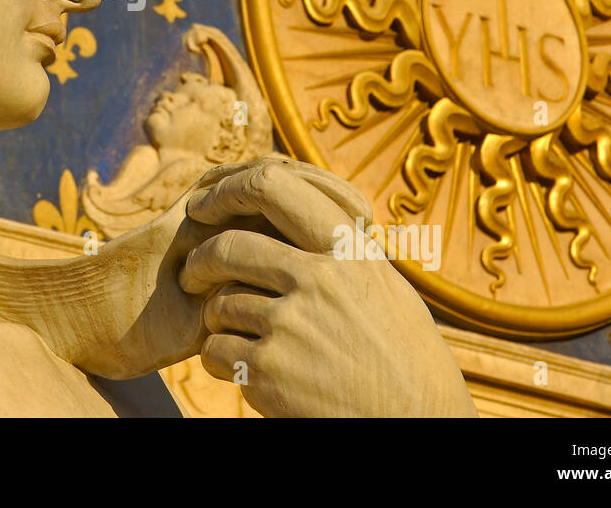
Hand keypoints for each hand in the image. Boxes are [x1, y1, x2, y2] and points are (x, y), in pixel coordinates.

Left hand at [178, 157, 476, 416]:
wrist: (418, 424)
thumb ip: (339, 249)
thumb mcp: (385, 286)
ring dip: (220, 322)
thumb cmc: (405, 358)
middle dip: (200, 261)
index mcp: (349, 251)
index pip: (274, 186)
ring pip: (219, 304)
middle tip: (192, 275)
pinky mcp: (268, 371)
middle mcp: (319, 279)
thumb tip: (294, 209)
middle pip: (228, 247)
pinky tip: (252, 372)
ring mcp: (290, 325)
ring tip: (248, 339)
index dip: (227, 190)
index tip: (206, 204)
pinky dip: (222, 362)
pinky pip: (215, 351)